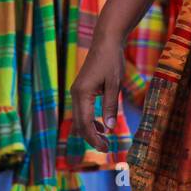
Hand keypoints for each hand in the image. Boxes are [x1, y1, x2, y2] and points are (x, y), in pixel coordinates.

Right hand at [70, 25, 126, 152]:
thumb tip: (110, 129)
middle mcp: (75, 94)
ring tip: (105, 141)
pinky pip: (83, 110)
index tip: (105, 148)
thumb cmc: (111, 61)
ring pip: (80, 118)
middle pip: (80, 124)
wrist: (105, 42)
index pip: (85, 123)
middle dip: (92, 138)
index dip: (94, 139)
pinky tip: (103, 126)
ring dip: (91, 130)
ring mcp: (77, 92)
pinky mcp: (81, 90)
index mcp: (82, 93)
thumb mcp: (114, 84)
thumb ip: (110, 106)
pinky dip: (91, 120)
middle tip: (106, 149)